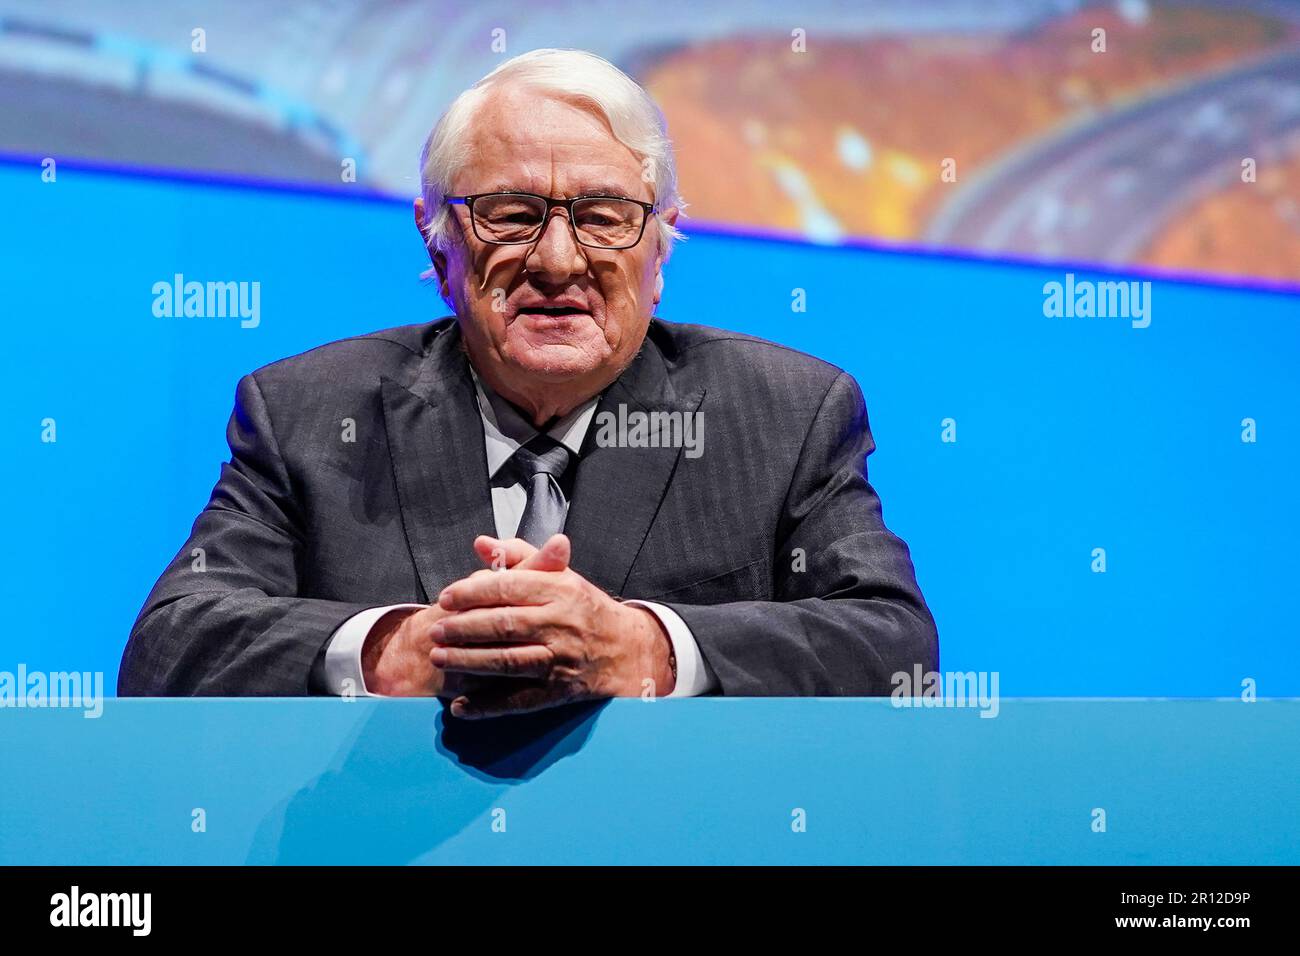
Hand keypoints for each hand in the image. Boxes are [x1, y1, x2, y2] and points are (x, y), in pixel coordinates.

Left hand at [431, 533, 675, 717]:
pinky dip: (488, 706)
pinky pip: (519, 700)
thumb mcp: (561, 576)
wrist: (628, 650)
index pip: (510, 587)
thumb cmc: (585, 608)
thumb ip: (520, 557)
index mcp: (561, 590)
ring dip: (468, 661)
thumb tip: (481, 544)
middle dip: (463, 628)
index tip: (446, 597)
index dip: (473, 592)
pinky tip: (460, 706)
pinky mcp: (560, 691)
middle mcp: (561, 623)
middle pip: (504, 624)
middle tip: (435, 630)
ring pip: (508, 661)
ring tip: (439, 658)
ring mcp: (561, 659)